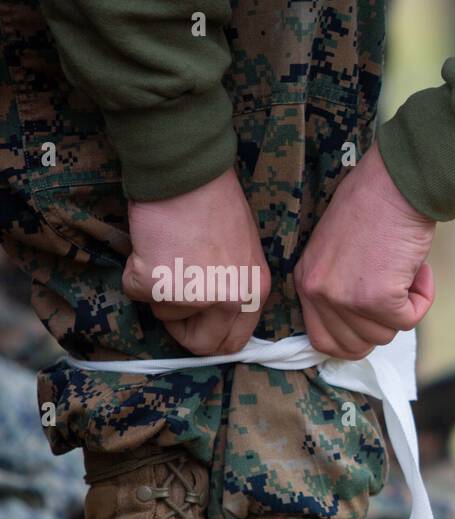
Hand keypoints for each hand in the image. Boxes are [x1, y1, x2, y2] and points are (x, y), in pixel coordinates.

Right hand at [122, 167, 269, 355]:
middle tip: (171, 297)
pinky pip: (135, 293)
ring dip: (157, 288)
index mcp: (256, 291)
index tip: (194, 322)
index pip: (234, 342)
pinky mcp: (160, 283)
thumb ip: (234, 288)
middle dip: (180, 326)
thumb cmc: (213, 203)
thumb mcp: (243, 254)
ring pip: (164, 314)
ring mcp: (197, 294)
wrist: (186, 173)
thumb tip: (213, 317)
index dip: (209, 336)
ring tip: (166, 252)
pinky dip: (134, 272)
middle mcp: (233, 299)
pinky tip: (150, 244)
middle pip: (202, 345)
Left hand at [294, 146, 435, 359]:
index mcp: (306, 281)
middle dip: (383, 325)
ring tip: (404, 270)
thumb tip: (362, 323)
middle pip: (356, 345)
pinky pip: (409, 320)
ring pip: (385, 334)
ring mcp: (347, 297)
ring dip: (405, 307)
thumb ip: (339, 287)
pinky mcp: (378, 298)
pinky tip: (419, 270)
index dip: (354, 338)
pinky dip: (422, 299)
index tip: (374, 321)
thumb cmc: (372, 206)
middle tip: (395, 292)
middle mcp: (320, 292)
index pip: (322, 341)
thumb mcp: (336, 252)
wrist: (395, 185)